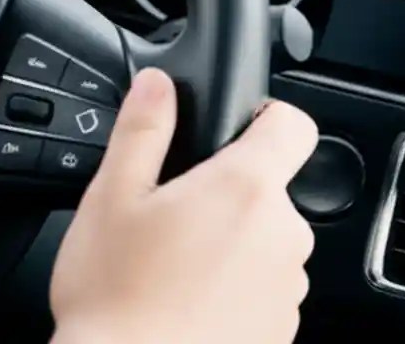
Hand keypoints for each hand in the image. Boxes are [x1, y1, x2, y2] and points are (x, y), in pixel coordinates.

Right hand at [51, 69, 317, 343]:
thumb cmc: (116, 298)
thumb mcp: (111, 197)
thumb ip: (142, 130)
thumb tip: (157, 85)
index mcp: (244, 189)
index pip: (293, 125)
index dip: (267, 117)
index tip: (238, 129)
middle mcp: (281, 235)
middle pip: (270, 190)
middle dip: (228, 195)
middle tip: (171, 218)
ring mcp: (287, 287)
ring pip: (266, 242)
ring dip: (232, 245)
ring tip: (172, 267)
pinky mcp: (280, 330)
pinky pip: (263, 290)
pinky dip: (234, 290)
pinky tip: (186, 302)